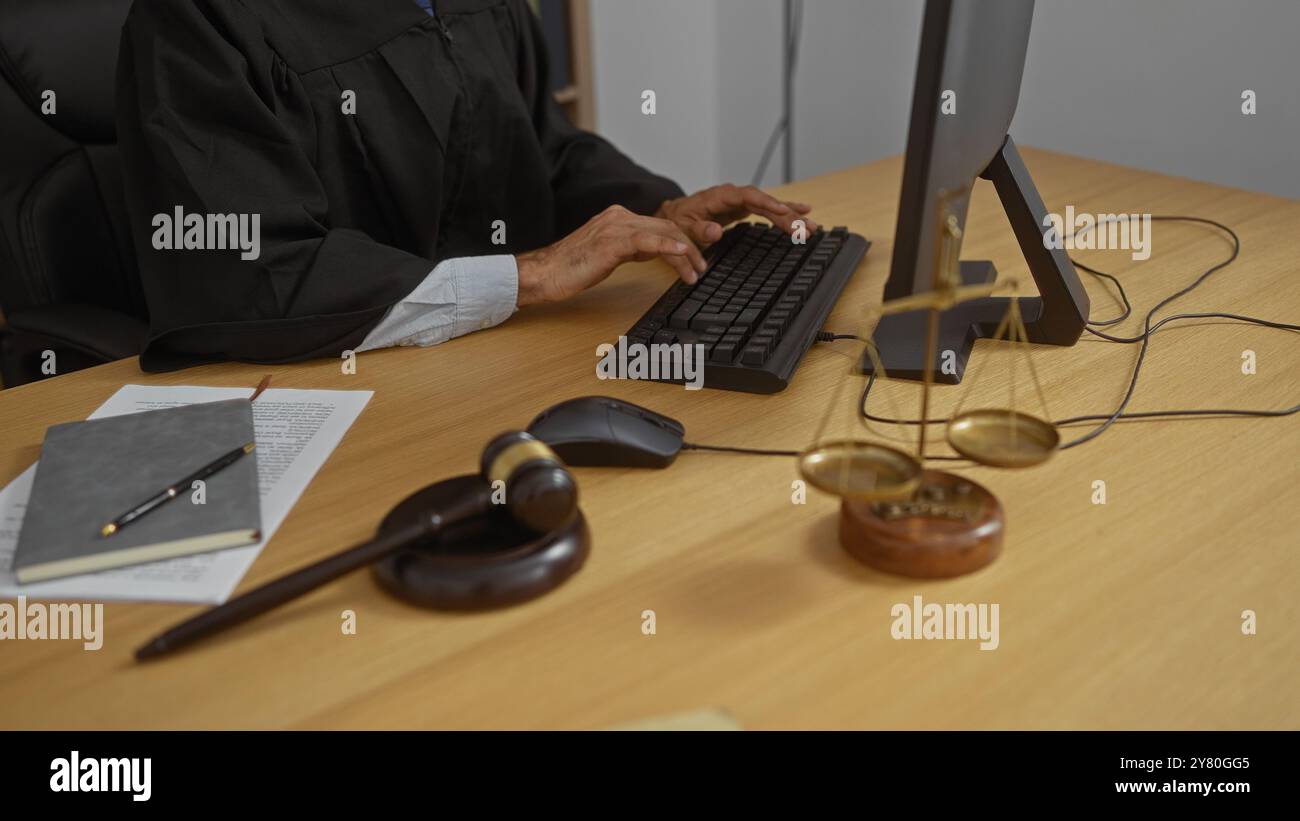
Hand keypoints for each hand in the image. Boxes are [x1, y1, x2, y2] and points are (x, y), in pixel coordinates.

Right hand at [515, 205, 707, 305]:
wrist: (545, 273)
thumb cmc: (572, 268)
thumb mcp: (609, 255)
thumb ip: (632, 248)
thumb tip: (655, 253)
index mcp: (618, 219)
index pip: (660, 224)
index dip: (682, 240)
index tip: (696, 257)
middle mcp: (619, 217)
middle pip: (666, 226)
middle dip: (690, 247)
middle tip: (703, 267)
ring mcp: (615, 227)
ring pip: (662, 232)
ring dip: (685, 252)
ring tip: (697, 271)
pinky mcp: (611, 242)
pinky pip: (647, 240)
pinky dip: (668, 246)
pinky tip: (683, 254)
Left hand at [655, 183, 817, 246]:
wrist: (675, 215)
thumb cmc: (679, 221)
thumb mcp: (684, 228)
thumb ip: (700, 230)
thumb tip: (716, 231)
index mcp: (720, 196)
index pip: (748, 196)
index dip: (766, 202)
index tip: (782, 210)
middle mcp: (734, 195)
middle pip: (765, 202)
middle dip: (786, 214)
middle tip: (806, 228)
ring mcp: (741, 201)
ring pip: (770, 205)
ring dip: (791, 216)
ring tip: (812, 225)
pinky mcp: (745, 208)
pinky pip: (768, 209)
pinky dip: (785, 212)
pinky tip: (803, 213)